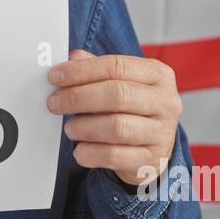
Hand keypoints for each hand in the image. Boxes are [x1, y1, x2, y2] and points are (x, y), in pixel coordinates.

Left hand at [46, 49, 181, 187]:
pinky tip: (80, 150)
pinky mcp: (150, 160)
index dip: (81, 71)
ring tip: (69, 128)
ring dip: (84, 126)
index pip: (116, 66)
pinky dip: (91, 153)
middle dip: (78, 97)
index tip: (55, 77)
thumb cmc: (134, 109)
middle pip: (117, 94)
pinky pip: (115, 156)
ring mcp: (161, 133)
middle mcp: (165, 102)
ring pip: (117, 126)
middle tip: (54, 103)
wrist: (155, 147)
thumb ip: (97, 69)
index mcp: (158, 75)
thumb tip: (72, 58)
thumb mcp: (122, 83)